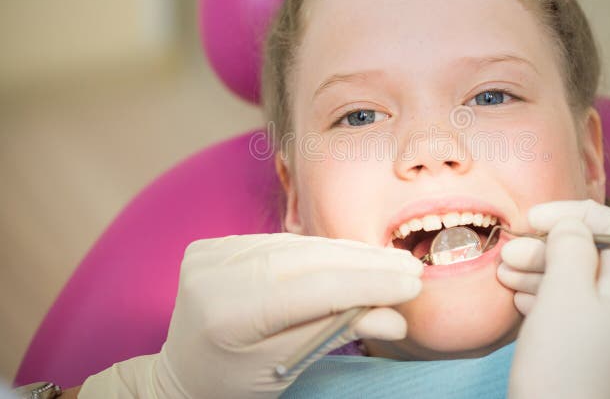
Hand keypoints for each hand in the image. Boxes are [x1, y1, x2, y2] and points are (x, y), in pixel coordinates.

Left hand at [79, 233, 422, 398]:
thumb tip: (396, 318)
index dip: (370, 284)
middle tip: (410, 268)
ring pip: (298, 245)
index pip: (316, 288)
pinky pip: (279, 242)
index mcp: (229, 314)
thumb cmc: (233, 383)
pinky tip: (350, 255)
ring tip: (390, 261)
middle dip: (366, 264)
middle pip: (309, 260)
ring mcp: (211, 254)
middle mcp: (215, 274)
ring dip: (348, 253)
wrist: (181, 375)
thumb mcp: (287, 367)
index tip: (412, 284)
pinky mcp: (214, 245)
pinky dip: (317, 250)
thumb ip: (338, 333)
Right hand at [505, 199, 609, 398]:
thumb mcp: (563, 292)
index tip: (536, 218)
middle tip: (509, 250)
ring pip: (576, 282)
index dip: (579, 214)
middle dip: (549, 244)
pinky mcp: (587, 354)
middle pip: (593, 255)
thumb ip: (570, 247)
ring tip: (504, 270)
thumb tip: (571, 224)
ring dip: (539, 268)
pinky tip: (518, 297)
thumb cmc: (561, 362)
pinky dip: (542, 295)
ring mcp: (608, 334)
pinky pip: (568, 310)